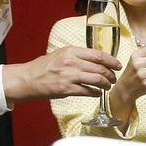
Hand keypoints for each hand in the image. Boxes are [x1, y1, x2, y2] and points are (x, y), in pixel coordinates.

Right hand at [3, 47, 119, 100]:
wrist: (28, 79)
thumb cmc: (44, 66)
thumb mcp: (61, 54)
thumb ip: (78, 55)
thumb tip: (97, 59)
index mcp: (71, 51)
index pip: (98, 55)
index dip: (112, 60)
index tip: (118, 65)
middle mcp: (71, 62)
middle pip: (100, 68)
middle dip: (111, 75)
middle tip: (113, 78)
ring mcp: (69, 76)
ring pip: (97, 80)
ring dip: (106, 84)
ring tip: (107, 86)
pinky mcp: (66, 89)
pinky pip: (88, 92)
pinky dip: (96, 93)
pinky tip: (97, 93)